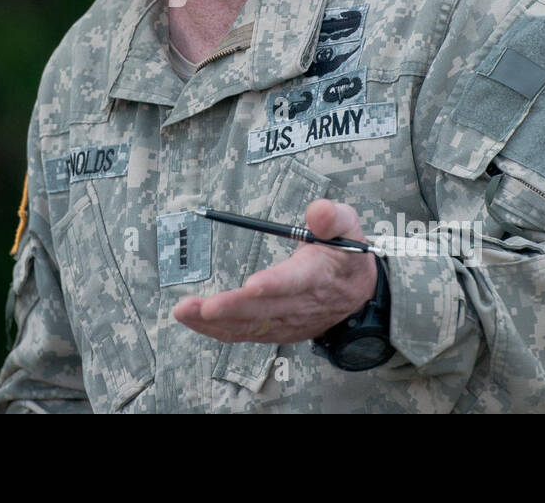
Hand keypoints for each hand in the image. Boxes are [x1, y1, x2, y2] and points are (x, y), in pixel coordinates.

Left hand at [172, 199, 378, 343]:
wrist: (359, 293)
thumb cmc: (346, 253)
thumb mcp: (349, 226)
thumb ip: (333, 217)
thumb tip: (318, 210)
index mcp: (319, 275)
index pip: (295, 282)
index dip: (274, 284)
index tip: (251, 285)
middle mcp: (302, 304)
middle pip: (264, 309)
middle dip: (232, 308)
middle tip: (204, 305)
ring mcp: (288, 322)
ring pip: (249, 325)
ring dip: (215, 322)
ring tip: (184, 311)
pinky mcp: (277, 330)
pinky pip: (245, 333)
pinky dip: (218, 330)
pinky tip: (194, 321)